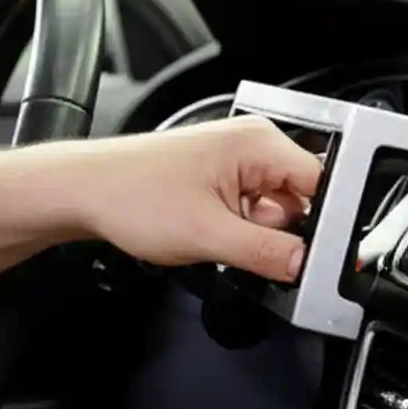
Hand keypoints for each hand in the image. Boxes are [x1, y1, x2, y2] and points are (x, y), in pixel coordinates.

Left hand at [58, 116, 320, 280]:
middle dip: (281, 233)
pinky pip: (252, 211)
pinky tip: (210, 235)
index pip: (324, 184)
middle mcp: (253, 145)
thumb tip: (307, 265)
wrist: (83, 192)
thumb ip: (267, 252)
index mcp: (259, 143)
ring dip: (255, 235)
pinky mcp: (223, 179)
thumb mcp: (208, 235)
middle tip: (242, 245)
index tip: (315, 258)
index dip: (324, 226)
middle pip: (301, 200)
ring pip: (275, 211)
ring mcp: (237, 162)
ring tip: (213, 235)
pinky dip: (239, 231)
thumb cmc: (131, 195)